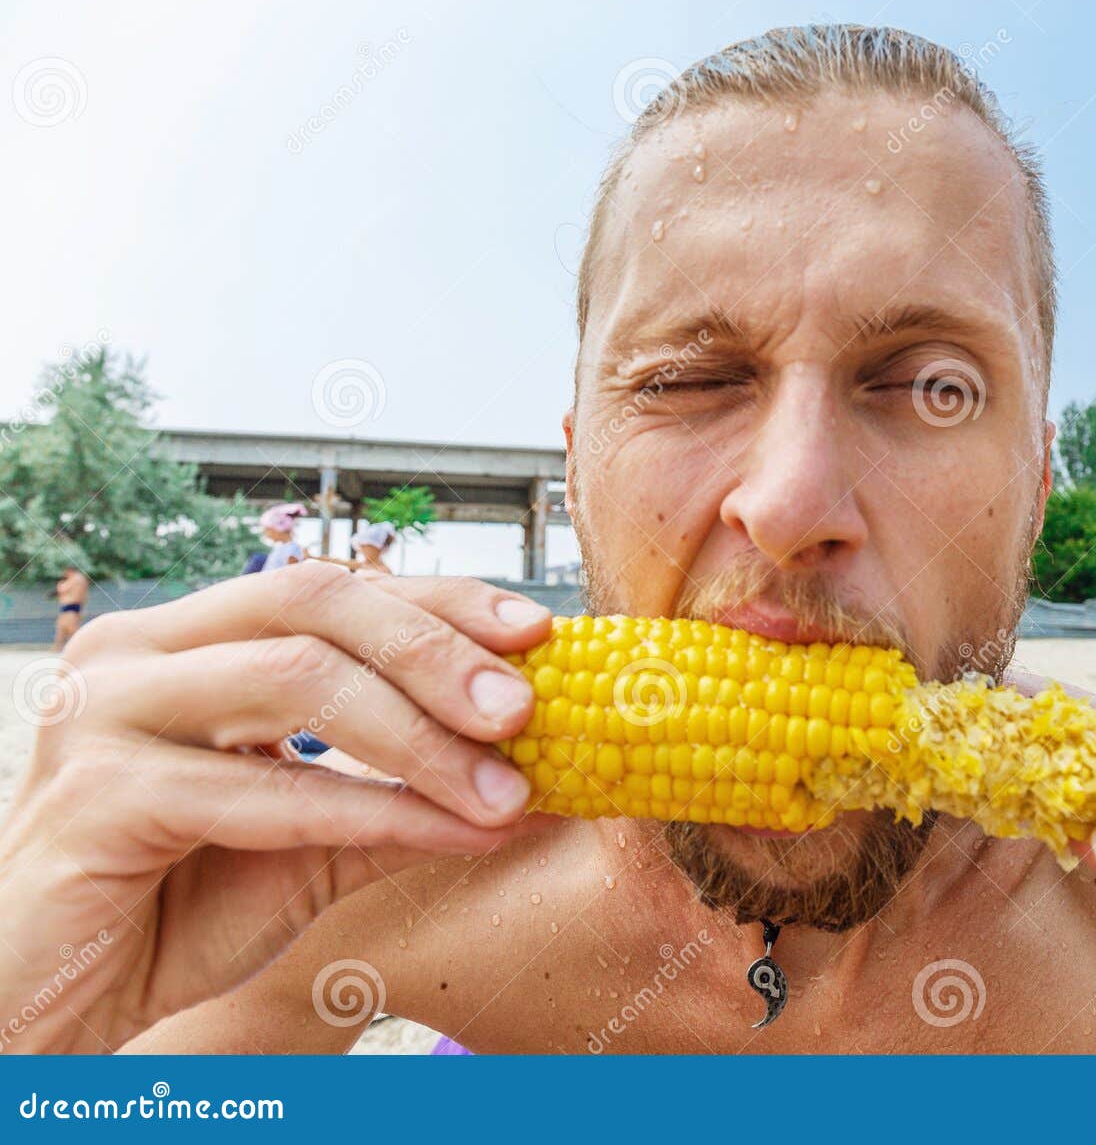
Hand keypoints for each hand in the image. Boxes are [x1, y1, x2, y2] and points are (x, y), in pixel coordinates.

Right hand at [0, 565, 549, 1052]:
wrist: (58, 1004)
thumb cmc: (179, 906)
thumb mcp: (315, 838)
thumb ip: (407, 796)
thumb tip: (540, 778)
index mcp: (186, 639)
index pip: (330, 588)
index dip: (439, 602)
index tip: (536, 630)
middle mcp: (138, 651)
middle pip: (312, 604)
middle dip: (434, 651)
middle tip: (525, 709)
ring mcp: (106, 712)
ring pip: (294, 680)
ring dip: (420, 739)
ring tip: (508, 791)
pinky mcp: (97, 794)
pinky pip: (266, 790)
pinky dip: (375, 812)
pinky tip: (454, 834)